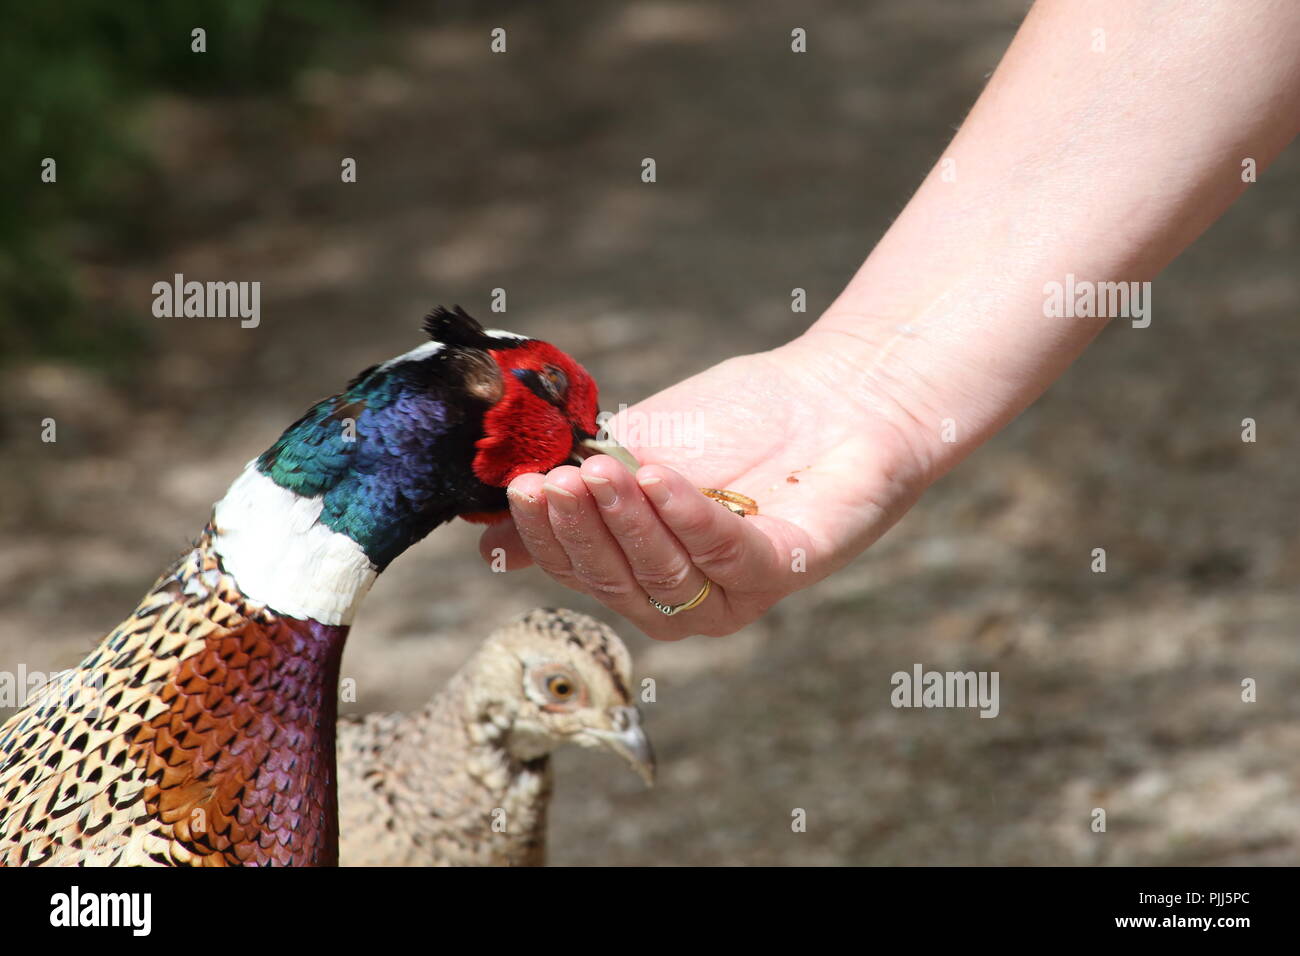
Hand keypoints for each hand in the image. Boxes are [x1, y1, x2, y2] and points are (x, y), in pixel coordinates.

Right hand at [478, 334, 924, 638]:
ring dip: (626, 520)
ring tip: (601, 469)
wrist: (831, 393)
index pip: (579, 568)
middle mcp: (685, 598)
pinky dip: (688, 516)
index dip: (545, 534)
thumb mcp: (634, 453)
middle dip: (580, 529)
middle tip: (555, 478)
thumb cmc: (733, 421)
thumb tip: (489, 543)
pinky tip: (659, 477)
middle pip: (615, 580)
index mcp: (641, 572)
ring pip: (663, 574)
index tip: (520, 485)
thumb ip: (573, 492)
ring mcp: (735, 591)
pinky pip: (726, 554)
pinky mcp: (786, 568)